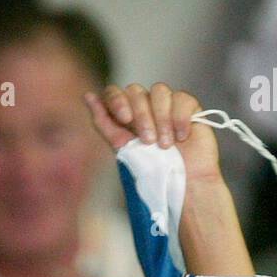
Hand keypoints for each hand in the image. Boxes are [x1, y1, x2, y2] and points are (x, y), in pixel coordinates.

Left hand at [85, 83, 220, 185]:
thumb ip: (105, 123)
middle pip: (135, 91)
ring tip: (165, 145)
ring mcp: (167, 105)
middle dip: (141, 115)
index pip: (114, 92)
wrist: (183, 186)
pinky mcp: (189, 107)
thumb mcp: (123, 148)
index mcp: (126, 115)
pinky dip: (180, 118)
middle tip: (148, 141)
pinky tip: (182, 137)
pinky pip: (182, 98)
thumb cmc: (153, 173)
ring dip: (161, 118)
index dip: (117, 100)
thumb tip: (87, 96)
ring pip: (159, 91)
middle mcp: (145, 107)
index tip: (125, 119)